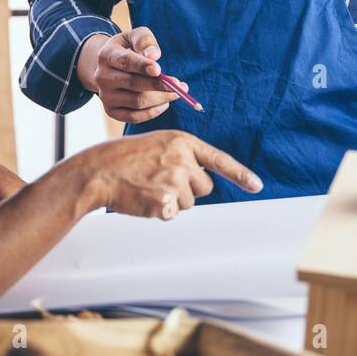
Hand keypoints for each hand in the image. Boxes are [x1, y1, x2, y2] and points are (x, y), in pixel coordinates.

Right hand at [75, 130, 261, 218]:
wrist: (99, 171)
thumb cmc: (125, 159)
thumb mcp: (157, 145)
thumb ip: (181, 157)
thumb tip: (202, 180)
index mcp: (182, 142)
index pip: (219, 160)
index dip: (240, 174)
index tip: (257, 185)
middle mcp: (183, 159)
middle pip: (205, 187)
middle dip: (188, 189)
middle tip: (160, 181)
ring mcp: (175, 180)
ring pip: (189, 203)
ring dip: (173, 200)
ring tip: (148, 187)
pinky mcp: (166, 201)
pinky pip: (173, 213)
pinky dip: (161, 211)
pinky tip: (143, 198)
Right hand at [76, 28, 186, 123]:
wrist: (110, 66)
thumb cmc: (128, 48)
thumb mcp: (134, 36)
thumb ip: (144, 41)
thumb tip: (153, 56)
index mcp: (106, 55)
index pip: (125, 62)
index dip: (142, 66)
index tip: (159, 70)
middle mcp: (102, 77)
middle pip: (133, 84)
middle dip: (159, 85)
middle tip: (180, 85)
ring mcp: (105, 96)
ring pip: (137, 102)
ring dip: (161, 99)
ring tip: (176, 92)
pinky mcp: (111, 111)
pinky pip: (134, 117)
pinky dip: (153, 112)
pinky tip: (165, 103)